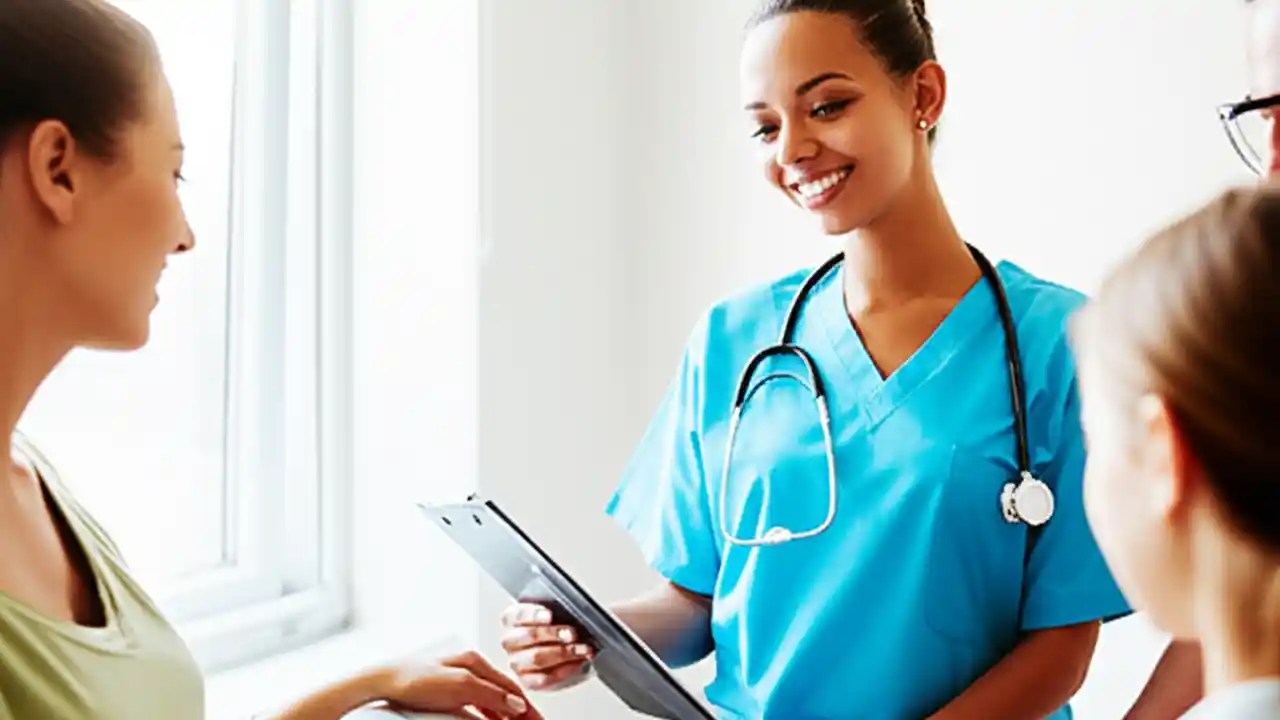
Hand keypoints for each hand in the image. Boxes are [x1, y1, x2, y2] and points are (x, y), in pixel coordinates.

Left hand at [377, 650, 541, 718]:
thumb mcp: (458, 686)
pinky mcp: (447, 690)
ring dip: (507, 714)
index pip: (511, 686)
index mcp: (475, 662)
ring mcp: (458, 677)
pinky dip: (490, 714)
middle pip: (504, 692)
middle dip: (521, 711)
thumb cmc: (415, 679)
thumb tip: (515, 704)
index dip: (527, 706)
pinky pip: (477, 704)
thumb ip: (489, 694)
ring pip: (492, 699)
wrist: (383, 682)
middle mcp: (469, 667)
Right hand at [500, 603, 594, 690]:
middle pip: (529, 635)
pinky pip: (543, 679)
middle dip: (553, 634)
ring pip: (536, 658)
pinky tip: (578, 663)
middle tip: (572, 634)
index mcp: (512, 618)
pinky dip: (564, 670)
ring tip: (582, 649)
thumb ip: (559, 610)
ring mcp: (516, 663)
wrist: (563, 648)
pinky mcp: (527, 681)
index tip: (550, 616)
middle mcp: (510, 641)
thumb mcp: (557, 612)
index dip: (533, 615)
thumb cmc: (557, 626)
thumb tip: (573, 613)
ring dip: (563, 653)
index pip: (518, 615)